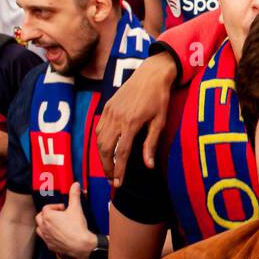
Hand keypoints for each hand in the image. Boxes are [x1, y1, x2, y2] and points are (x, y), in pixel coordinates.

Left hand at [36, 183, 98, 258]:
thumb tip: (74, 185)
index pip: (47, 208)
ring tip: (56, 224)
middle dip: (48, 215)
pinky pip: (46, 239)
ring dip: (45, 225)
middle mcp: (44, 227)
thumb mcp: (76, 208)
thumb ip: (74, 195)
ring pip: (40, 228)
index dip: (56, 206)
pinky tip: (59, 235)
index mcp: (48, 216)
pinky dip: (50, 236)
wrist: (80, 244)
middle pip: (40, 217)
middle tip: (58, 215)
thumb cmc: (77, 227)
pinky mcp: (50, 245)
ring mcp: (46, 237)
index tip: (64, 208)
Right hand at [96, 51, 175, 185]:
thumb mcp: (160, 122)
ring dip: (102, 157)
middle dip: (107, 167)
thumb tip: (148, 166)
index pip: (121, 153)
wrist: (150, 75)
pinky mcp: (106, 107)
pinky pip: (98, 129)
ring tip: (109, 168)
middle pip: (105, 149)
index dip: (119, 170)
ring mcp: (109, 112)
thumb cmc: (159, 98)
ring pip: (99, 140)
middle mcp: (116, 118)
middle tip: (112, 179)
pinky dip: (99, 142)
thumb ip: (151, 144)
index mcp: (131, 123)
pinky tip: (106, 149)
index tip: (118, 183)